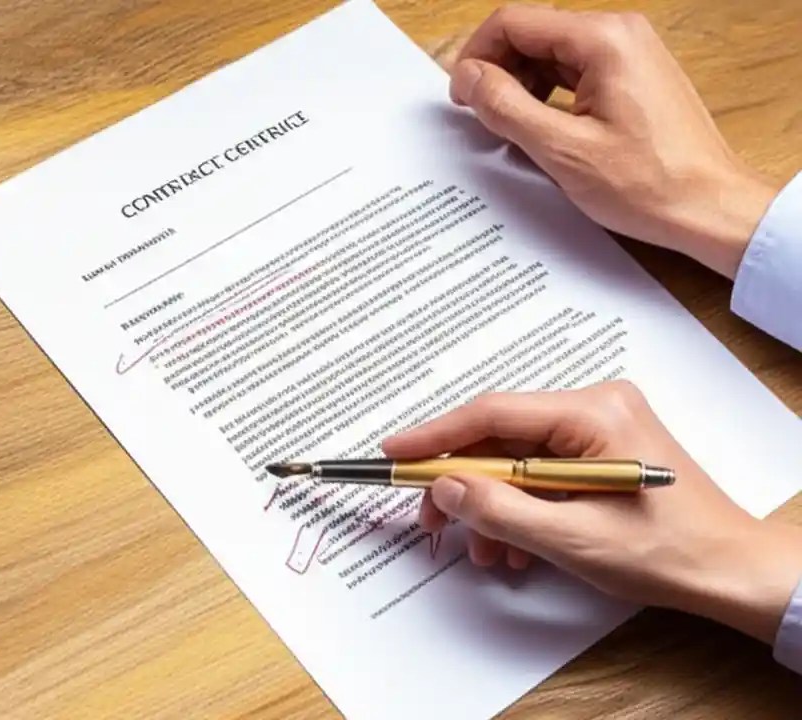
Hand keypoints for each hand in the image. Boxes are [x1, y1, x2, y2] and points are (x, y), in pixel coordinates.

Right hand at [381, 380, 801, 643]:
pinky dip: (519, 504)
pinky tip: (513, 541)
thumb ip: (500, 509)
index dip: (436, 435)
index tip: (395, 451)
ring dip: (491, 503)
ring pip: (516, 457)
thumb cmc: (672, 553)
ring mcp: (600, 427)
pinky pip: (540, 469)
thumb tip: (445, 487)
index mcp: (594, 413)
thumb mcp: (573, 538)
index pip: (493, 413)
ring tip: (482, 546)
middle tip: (430, 517)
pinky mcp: (600, 450)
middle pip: (500, 435)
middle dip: (463, 482)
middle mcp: (597, 406)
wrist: (732, 572)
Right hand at [447, 5, 781, 277]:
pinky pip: (576, 70)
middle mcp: (620, 34)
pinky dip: (548, 93)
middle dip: (498, 70)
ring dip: (522, 83)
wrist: (711, 208)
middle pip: (533, 32)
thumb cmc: (649, 184)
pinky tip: (542, 128)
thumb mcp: (561, 149)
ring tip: (511, 128)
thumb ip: (506, 106)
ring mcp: (631, 53)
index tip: (461, 96)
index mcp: (604, 40)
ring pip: (552, 53)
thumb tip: (468, 77)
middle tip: (480, 115)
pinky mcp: (634, 76)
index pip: (514, 22)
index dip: (477, 56)